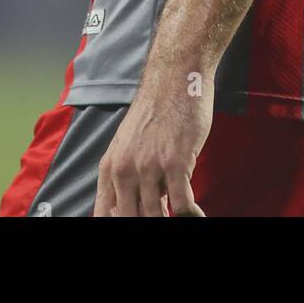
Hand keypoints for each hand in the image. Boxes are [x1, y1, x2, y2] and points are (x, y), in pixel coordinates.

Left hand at [93, 73, 213, 216]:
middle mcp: (124, 169)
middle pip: (130, 219)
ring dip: (173, 220)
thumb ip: (128, 176)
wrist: (174, 77)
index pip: (105, 215)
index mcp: (110, 167)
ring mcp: (148, 166)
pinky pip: (183, 204)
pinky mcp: (175, 162)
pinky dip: (192, 215)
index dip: (120, 225)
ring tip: (184, 216)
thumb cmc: (156, 111)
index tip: (138, 221)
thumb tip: (134, 209)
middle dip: (148, 223)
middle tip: (164, 218)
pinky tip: (198, 214)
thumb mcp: (129, 144)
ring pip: (157, 217)